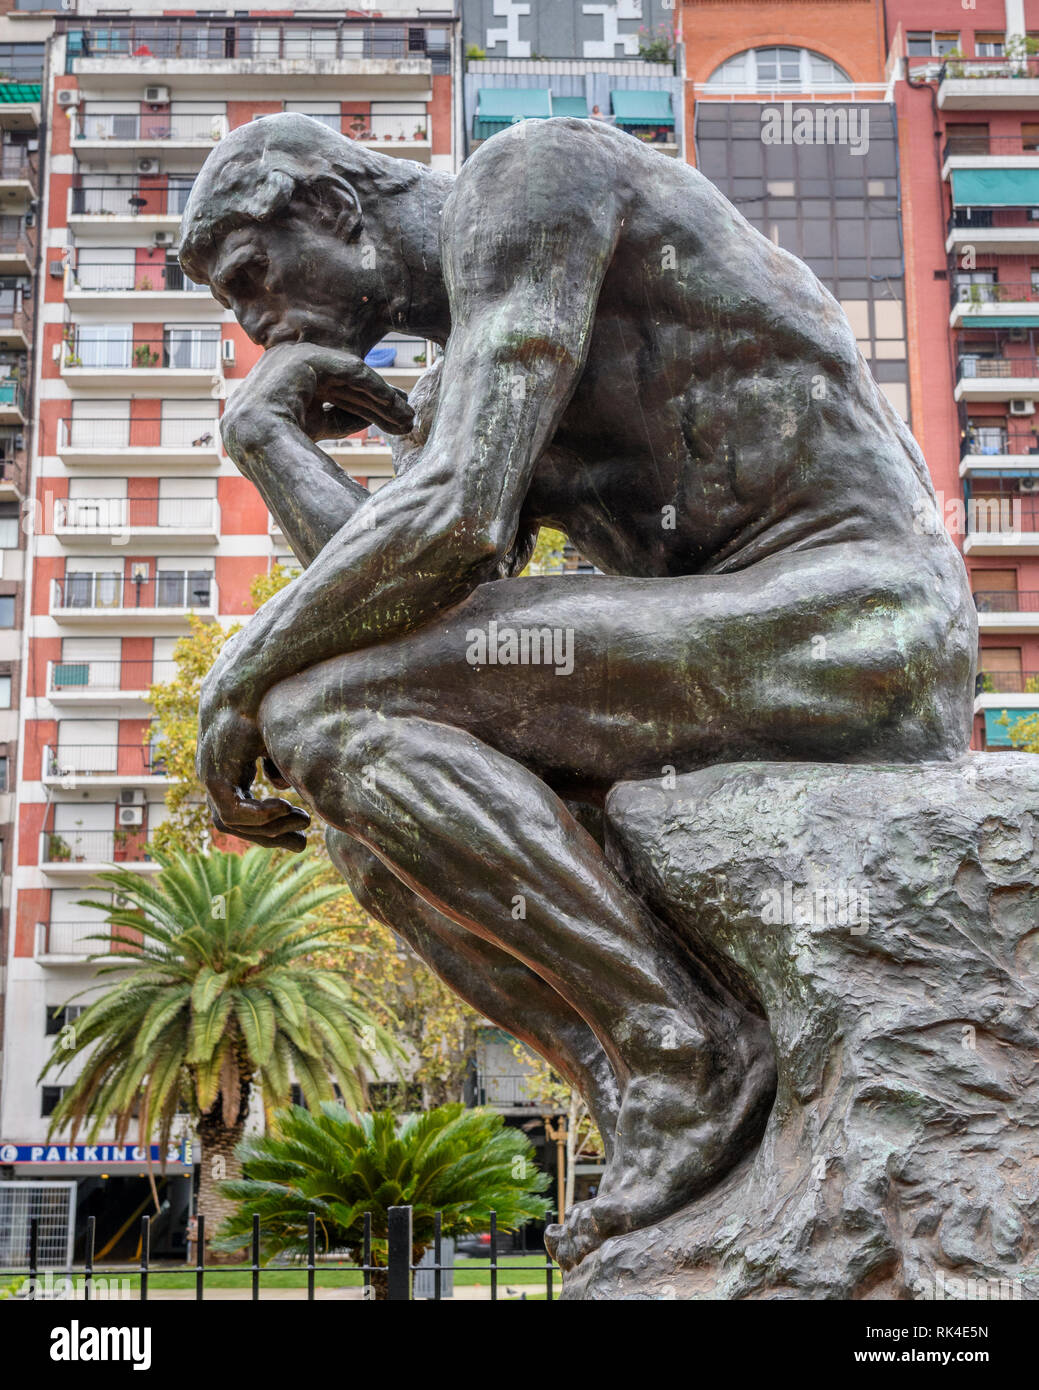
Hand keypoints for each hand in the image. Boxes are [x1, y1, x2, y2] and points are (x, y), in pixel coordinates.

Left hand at [197, 700, 309, 852]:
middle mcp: (215, 778)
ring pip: (230, 823)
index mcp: (229, 771)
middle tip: (302, 842)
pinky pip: (231, 812)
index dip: (270, 827)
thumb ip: (276, 765)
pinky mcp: (214, 775)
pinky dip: (258, 815)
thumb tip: (279, 786)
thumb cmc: (266, 705)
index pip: (243, 813)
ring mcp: (211, 778)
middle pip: (235, 824)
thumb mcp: (275, 742)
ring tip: (299, 819)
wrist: (249, 683)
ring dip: (266, 829)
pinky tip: (285, 806)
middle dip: (270, 837)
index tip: (301, 830)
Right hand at [221, 342, 413, 454]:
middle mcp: (290, 365)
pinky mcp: (306, 356)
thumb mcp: (318, 427)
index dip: (368, 408)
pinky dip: (375, 387)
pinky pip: (350, 371)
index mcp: (289, 384)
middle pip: (346, 386)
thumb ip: (340, 416)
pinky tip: (395, 402)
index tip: (395, 422)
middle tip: (409, 419)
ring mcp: (295, 357)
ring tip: (408, 416)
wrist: (253, 443)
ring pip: (351, 378)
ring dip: (383, 398)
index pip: (336, 393)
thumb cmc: (278, 445)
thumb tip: (369, 415)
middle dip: (380, 404)